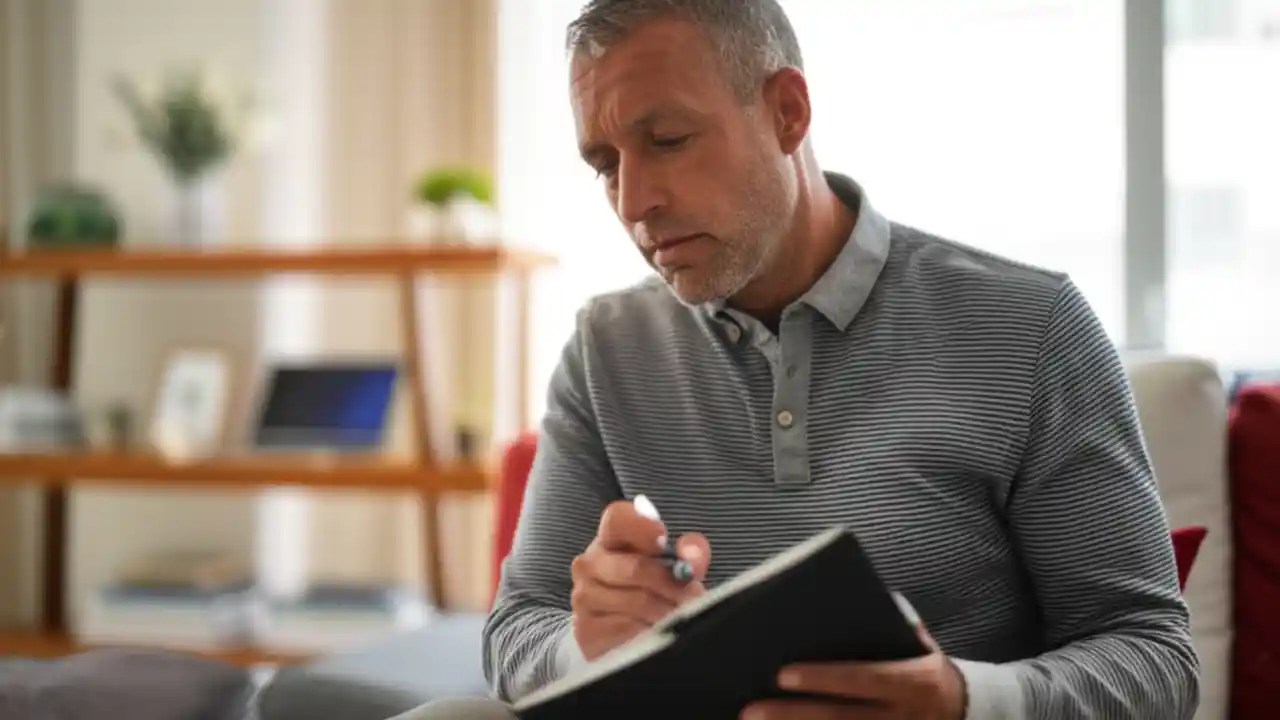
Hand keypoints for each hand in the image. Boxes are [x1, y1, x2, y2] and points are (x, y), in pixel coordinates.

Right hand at [570, 499, 710, 659]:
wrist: (618, 630)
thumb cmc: (650, 587)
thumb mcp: (673, 564)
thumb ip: (690, 552)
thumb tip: (692, 556)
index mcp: (611, 536)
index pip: (618, 518)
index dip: (641, 526)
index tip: (663, 540)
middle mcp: (589, 562)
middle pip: (635, 567)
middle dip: (671, 585)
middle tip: (693, 596)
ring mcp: (584, 596)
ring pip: (637, 602)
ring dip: (667, 611)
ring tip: (680, 615)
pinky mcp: (586, 629)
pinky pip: (629, 630)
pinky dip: (651, 632)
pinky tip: (658, 632)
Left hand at [741, 624, 965, 719]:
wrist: (964, 711)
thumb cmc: (926, 669)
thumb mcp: (922, 645)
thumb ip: (897, 623)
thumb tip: (872, 598)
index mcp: (910, 682)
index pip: (861, 679)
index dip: (823, 679)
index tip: (783, 674)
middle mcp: (900, 718)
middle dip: (793, 716)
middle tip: (750, 710)